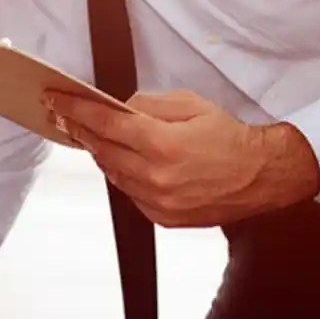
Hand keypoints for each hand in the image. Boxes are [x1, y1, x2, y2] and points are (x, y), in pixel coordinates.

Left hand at [44, 89, 319, 226]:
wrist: (262, 176)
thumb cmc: (229, 136)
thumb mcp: (191, 105)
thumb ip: (150, 104)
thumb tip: (119, 107)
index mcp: (163, 144)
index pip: (106, 124)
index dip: (76, 110)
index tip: (57, 100)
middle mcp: (157, 176)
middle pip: (102, 150)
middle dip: (79, 129)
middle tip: (62, 115)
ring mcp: (158, 202)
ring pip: (112, 173)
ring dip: (98, 152)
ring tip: (87, 135)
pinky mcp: (163, 218)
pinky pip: (129, 193)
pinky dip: (120, 174)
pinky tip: (119, 160)